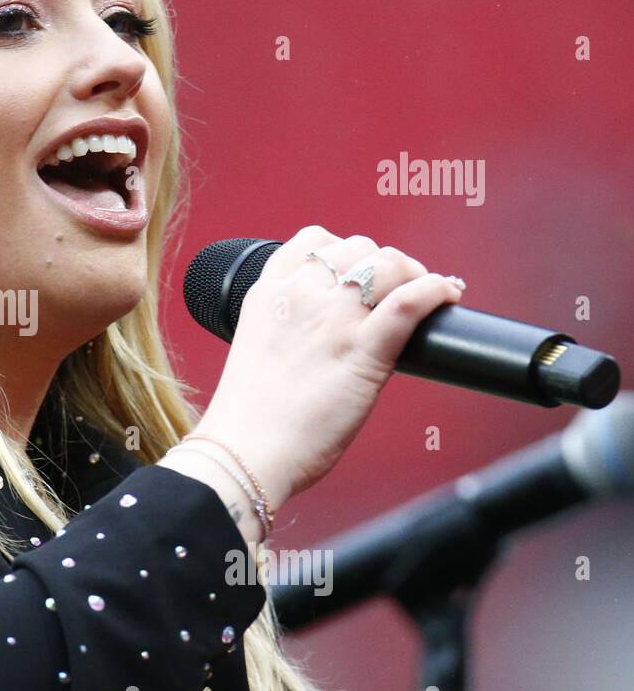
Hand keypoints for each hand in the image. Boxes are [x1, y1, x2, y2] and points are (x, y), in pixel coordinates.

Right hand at [188, 225, 464, 506]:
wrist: (244, 450)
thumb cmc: (249, 415)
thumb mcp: (257, 346)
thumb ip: (288, 326)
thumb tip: (327, 330)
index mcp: (270, 293)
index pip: (315, 241)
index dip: (345, 251)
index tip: (357, 274)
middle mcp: (301, 295)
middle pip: (358, 248)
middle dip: (383, 265)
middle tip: (397, 292)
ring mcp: (333, 319)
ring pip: (386, 263)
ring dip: (412, 273)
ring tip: (424, 294)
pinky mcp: (363, 350)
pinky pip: (410, 301)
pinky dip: (436, 290)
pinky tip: (446, 295)